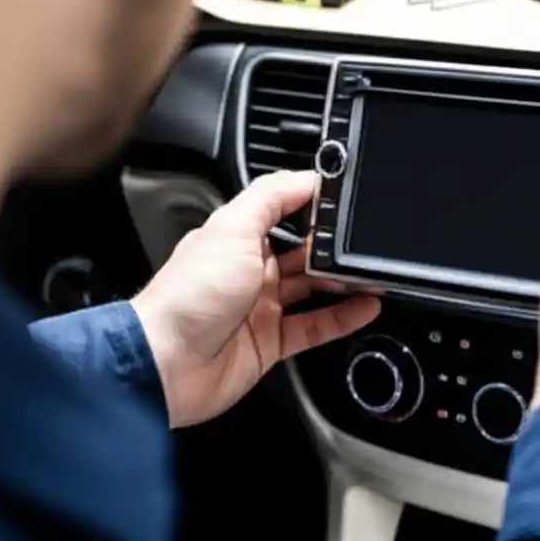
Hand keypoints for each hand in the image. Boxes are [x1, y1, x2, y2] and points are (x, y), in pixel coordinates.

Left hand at [132, 170, 380, 427]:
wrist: (165, 364)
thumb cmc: (187, 298)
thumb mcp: (232, 230)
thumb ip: (270, 198)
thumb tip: (307, 176)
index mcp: (235, 237)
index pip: (281, 209)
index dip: (311, 202)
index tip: (346, 197)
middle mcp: (248, 270)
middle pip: (303, 251)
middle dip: (334, 245)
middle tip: (365, 242)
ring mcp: (260, 308)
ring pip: (313, 288)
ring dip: (344, 280)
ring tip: (374, 273)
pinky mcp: (269, 343)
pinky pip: (315, 326)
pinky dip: (342, 317)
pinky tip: (366, 307)